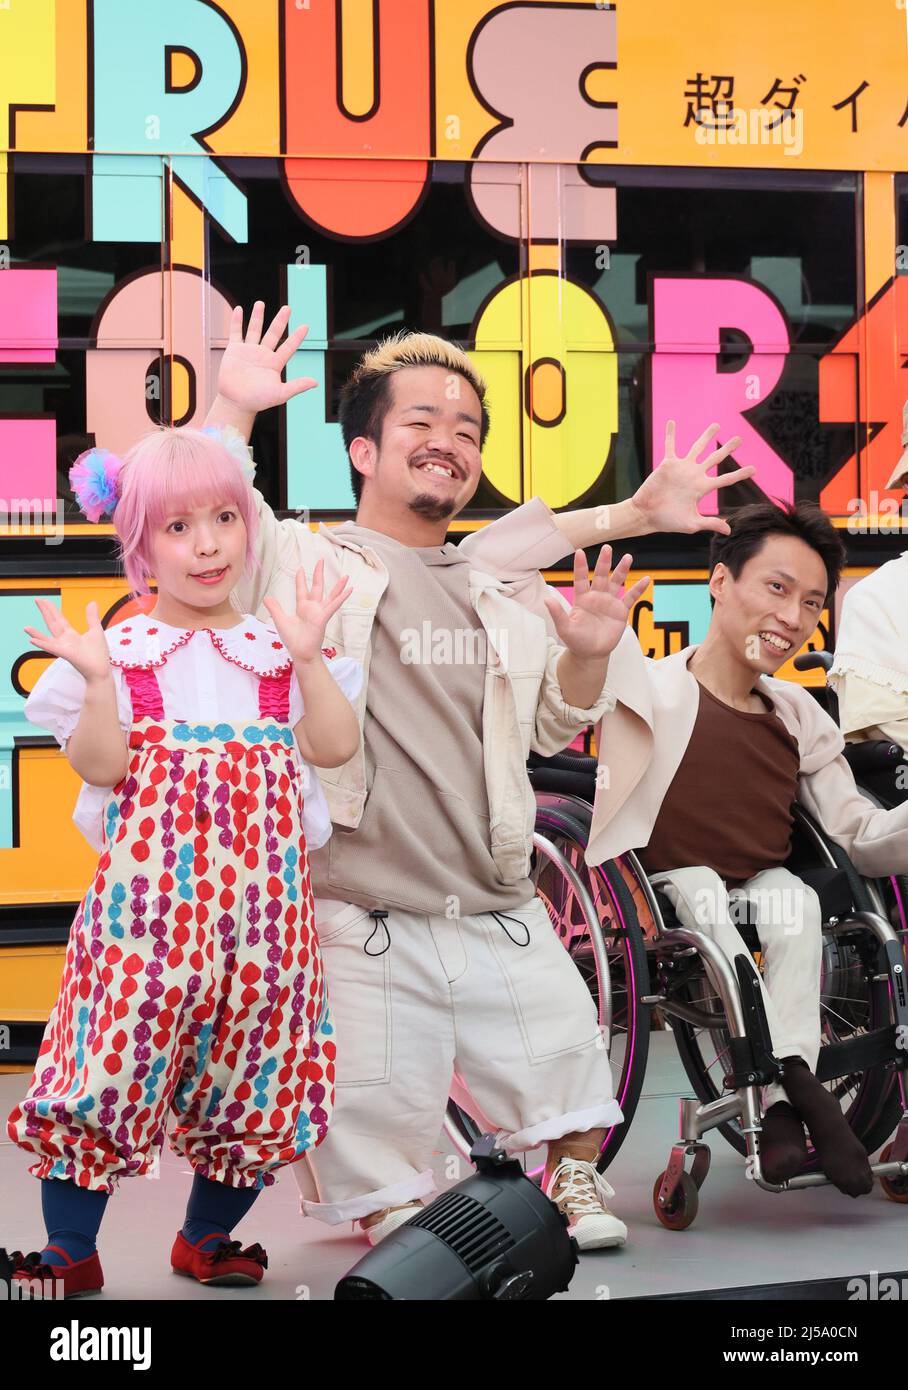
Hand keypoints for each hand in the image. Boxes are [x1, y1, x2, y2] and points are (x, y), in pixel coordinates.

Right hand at [25, 598, 110, 683]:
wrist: (101, 671)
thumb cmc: (98, 655)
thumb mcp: (96, 631)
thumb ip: (92, 617)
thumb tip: (92, 603)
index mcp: (71, 635)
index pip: (58, 619)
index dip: (51, 609)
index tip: (44, 600)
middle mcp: (64, 641)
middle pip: (52, 624)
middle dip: (45, 612)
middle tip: (37, 600)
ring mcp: (64, 648)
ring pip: (47, 639)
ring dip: (36, 634)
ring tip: (26, 628)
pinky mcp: (67, 654)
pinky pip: (53, 648)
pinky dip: (43, 644)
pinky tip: (33, 640)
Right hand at [216, 302, 317, 414]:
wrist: (236, 403)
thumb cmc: (258, 401)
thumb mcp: (280, 394)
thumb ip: (297, 386)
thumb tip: (316, 382)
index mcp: (274, 363)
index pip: (289, 347)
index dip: (297, 337)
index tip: (306, 326)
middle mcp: (263, 355)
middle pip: (273, 333)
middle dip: (280, 321)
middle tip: (288, 308)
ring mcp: (248, 351)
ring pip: (254, 330)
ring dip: (258, 317)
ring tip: (261, 303)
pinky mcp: (234, 351)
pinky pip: (236, 333)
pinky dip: (237, 321)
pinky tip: (240, 310)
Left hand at [262, 562, 351, 664]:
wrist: (300, 652)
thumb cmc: (292, 639)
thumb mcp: (280, 620)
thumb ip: (275, 608)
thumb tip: (267, 597)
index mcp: (302, 607)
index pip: (302, 589)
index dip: (301, 579)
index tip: (300, 569)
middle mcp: (312, 607)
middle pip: (317, 586)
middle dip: (318, 573)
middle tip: (321, 560)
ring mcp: (320, 612)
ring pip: (331, 595)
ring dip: (338, 586)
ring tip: (346, 576)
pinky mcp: (324, 617)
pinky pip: (334, 605)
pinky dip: (341, 597)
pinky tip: (349, 590)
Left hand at [543, 547, 649, 660]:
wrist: (591, 653)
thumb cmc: (576, 641)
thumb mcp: (565, 628)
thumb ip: (557, 613)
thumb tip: (546, 599)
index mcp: (582, 599)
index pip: (580, 579)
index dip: (580, 566)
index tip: (580, 552)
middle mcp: (596, 597)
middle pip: (601, 575)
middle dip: (604, 562)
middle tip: (607, 548)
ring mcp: (609, 602)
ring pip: (616, 582)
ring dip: (622, 570)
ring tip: (628, 557)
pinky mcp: (620, 611)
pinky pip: (631, 597)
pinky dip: (638, 589)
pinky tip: (646, 579)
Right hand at [631, 420, 752, 535]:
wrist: (646, 515)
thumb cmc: (668, 521)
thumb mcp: (692, 524)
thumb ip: (711, 523)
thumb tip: (729, 530)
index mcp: (702, 488)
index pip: (725, 479)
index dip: (739, 474)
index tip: (753, 469)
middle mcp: (694, 475)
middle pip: (715, 459)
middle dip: (727, 449)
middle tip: (739, 439)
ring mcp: (682, 468)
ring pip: (697, 448)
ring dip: (706, 436)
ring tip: (716, 425)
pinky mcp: (668, 464)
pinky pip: (670, 445)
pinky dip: (670, 434)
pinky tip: (672, 422)